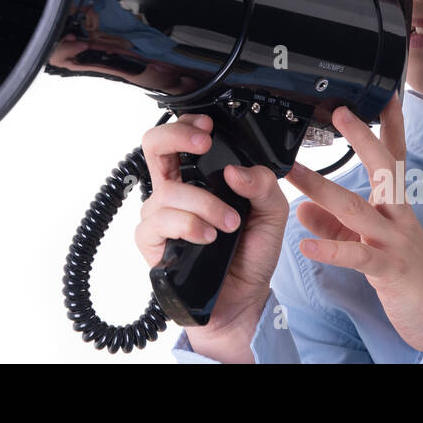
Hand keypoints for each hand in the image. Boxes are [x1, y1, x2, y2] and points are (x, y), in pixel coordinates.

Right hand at [134, 113, 288, 359]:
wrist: (243, 298)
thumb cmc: (249, 254)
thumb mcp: (272, 213)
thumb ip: (263, 185)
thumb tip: (236, 170)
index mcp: (200, 178)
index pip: (180, 139)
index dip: (186, 124)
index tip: (207, 127)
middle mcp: (175, 190)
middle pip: (153, 146)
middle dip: (176, 136)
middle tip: (204, 145)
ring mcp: (160, 214)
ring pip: (169, 190)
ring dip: (205, 204)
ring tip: (228, 224)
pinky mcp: (151, 240)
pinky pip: (159, 221)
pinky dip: (188, 225)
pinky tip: (207, 237)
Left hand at [284, 93, 422, 352]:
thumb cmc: (404, 274)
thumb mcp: (365, 243)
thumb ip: (333, 224)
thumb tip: (303, 208)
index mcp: (393, 206)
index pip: (392, 157)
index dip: (389, 126)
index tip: (383, 93)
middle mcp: (397, 217)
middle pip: (383, 170)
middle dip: (363, 139)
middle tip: (340, 111)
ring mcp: (395, 242)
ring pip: (358, 209)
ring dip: (322, 189)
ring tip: (293, 173)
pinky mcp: (389, 271)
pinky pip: (358, 257)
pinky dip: (331, 250)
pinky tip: (306, 246)